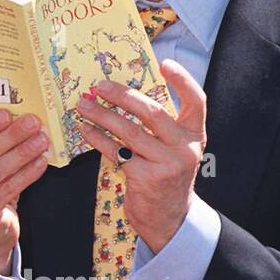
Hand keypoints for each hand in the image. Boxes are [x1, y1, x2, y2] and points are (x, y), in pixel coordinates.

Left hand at [76, 60, 206, 252]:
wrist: (168, 217)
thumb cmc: (165, 174)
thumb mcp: (173, 148)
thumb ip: (161, 125)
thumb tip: (126, 92)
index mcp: (194, 135)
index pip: (197, 101)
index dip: (183, 81)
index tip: (165, 63)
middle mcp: (186, 148)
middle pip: (153, 112)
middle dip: (122, 96)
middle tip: (99, 86)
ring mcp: (167, 164)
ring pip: (129, 131)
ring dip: (102, 115)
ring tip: (83, 105)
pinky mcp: (146, 178)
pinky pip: (116, 151)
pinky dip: (97, 138)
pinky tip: (85, 130)